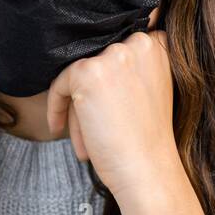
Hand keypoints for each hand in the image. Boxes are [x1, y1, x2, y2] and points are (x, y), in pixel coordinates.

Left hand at [45, 29, 208, 214]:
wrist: (147, 171)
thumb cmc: (146, 140)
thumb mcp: (148, 90)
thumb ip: (128, 67)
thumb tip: (89, 60)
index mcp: (158, 44)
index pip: (118, 46)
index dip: (106, 73)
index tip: (100, 98)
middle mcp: (138, 43)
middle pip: (97, 62)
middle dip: (90, 97)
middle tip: (94, 128)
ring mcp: (113, 55)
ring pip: (79, 75)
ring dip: (78, 109)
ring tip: (87, 140)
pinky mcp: (88, 72)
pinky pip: (60, 84)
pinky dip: (56, 107)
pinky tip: (59, 128)